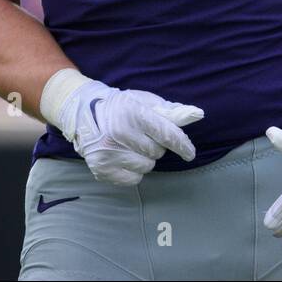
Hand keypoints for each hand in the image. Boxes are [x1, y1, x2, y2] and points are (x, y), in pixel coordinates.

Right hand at [44, 70, 204, 186]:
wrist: (83, 114)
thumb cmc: (121, 107)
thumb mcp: (145, 101)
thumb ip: (171, 110)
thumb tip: (197, 114)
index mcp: (133, 113)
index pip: (167, 134)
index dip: (182, 145)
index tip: (190, 153)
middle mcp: (119, 133)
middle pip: (158, 152)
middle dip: (156, 145)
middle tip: (142, 136)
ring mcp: (109, 152)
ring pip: (147, 167)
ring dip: (145, 158)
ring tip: (131, 146)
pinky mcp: (102, 169)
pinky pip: (134, 179)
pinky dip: (133, 171)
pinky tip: (123, 157)